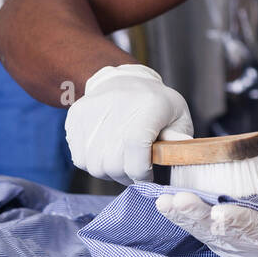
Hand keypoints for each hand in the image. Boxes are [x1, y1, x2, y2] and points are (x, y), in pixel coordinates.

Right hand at [64, 64, 192, 184]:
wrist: (122, 80)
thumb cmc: (154, 103)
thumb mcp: (177, 115)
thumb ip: (180, 138)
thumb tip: (182, 152)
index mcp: (149, 106)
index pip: (136, 148)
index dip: (142, 172)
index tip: (148, 176)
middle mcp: (117, 106)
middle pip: (114, 164)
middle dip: (127, 175)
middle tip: (135, 167)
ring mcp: (91, 113)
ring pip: (95, 166)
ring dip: (110, 171)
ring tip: (121, 158)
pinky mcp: (75, 118)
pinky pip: (80, 159)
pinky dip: (93, 162)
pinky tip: (106, 151)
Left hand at [155, 184, 257, 256]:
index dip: (238, 221)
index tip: (219, 212)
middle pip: (224, 235)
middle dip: (198, 217)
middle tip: (176, 201)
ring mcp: (243, 251)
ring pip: (209, 235)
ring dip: (186, 219)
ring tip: (165, 202)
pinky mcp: (233, 244)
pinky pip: (206, 233)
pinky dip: (187, 220)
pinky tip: (169, 206)